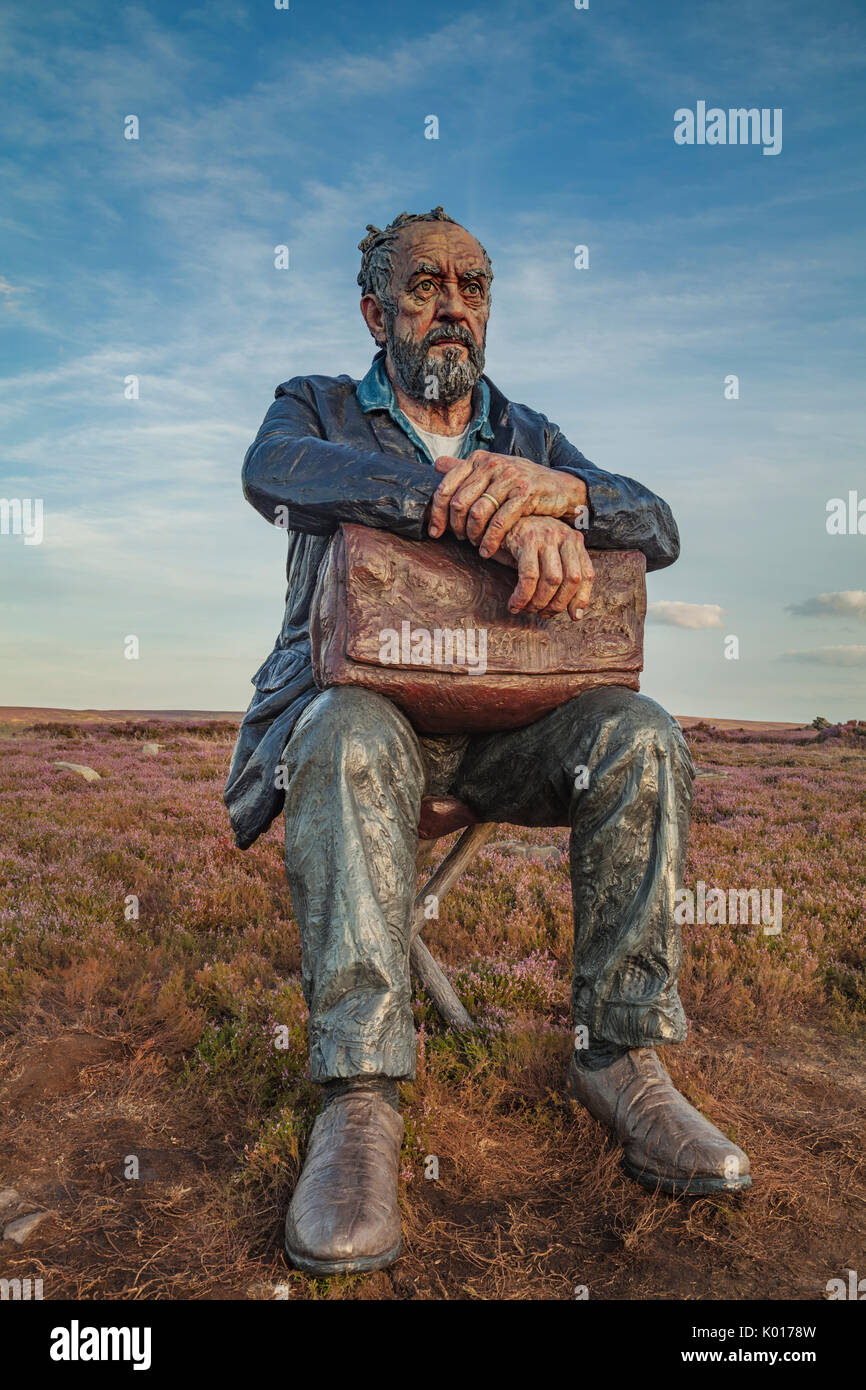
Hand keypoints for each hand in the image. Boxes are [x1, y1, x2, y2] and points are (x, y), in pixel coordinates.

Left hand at [427, 450, 587, 556]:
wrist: (561, 487)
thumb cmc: (521, 483)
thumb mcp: (494, 471)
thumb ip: (465, 469)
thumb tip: (436, 464)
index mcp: (479, 459)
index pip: (446, 487)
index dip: (437, 514)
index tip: (435, 533)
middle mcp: (492, 464)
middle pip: (459, 503)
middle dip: (456, 527)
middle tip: (461, 540)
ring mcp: (509, 477)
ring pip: (477, 513)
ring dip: (473, 536)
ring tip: (476, 545)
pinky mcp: (525, 493)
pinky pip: (499, 522)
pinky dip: (490, 541)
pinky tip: (488, 551)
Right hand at [499, 516, 593, 618]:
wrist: (502, 519)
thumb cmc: (527, 543)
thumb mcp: (550, 555)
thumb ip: (564, 578)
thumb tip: (576, 615)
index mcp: (575, 541)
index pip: (587, 575)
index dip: (581, 599)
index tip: (573, 616)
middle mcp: (564, 536)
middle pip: (571, 579)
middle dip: (558, 604)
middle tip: (543, 614)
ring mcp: (547, 537)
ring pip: (552, 580)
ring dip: (539, 602)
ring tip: (527, 609)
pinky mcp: (527, 540)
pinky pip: (529, 576)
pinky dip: (522, 596)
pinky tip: (514, 604)